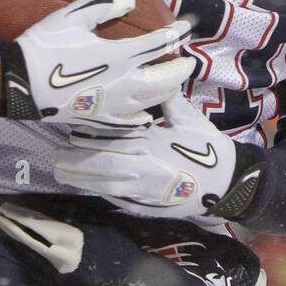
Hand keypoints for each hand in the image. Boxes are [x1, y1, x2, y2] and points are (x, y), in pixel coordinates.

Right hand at [0, 0, 195, 129]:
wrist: (19, 84)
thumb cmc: (45, 46)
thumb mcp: (72, 17)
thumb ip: (104, 6)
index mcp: (119, 55)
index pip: (159, 43)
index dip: (177, 34)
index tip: (188, 27)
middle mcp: (123, 82)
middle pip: (166, 79)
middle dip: (182, 69)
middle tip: (188, 60)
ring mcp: (114, 104)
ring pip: (154, 101)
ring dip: (169, 89)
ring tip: (173, 82)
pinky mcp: (101, 118)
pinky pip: (132, 121)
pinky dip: (145, 116)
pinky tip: (147, 113)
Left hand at [52, 94, 265, 220]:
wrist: (228, 185)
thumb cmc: (209, 149)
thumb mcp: (191, 119)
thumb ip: (169, 101)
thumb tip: (156, 76)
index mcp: (154, 147)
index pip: (115, 142)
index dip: (92, 139)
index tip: (72, 133)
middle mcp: (146, 171)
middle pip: (105, 168)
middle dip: (79, 163)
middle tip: (57, 158)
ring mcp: (147, 194)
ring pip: (109, 187)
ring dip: (85, 181)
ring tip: (64, 174)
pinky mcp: (150, 208)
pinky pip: (122, 203)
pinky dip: (105, 195)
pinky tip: (92, 189)